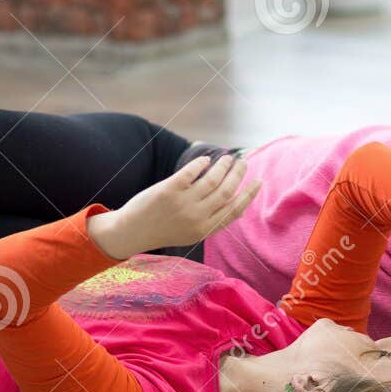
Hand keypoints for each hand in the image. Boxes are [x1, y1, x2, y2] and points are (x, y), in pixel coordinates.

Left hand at [89, 155, 259, 260]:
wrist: (133, 232)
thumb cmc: (164, 230)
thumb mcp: (192, 233)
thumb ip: (213, 221)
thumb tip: (239, 208)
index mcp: (205, 229)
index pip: (235, 210)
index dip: (249, 194)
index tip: (258, 181)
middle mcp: (196, 217)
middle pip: (226, 191)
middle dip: (238, 174)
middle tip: (243, 161)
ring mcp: (183, 203)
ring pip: (212, 179)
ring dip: (223, 166)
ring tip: (226, 158)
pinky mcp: (169, 190)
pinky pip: (191, 172)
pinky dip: (201, 164)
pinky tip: (205, 160)